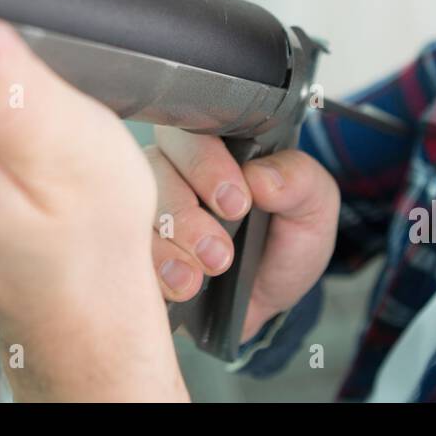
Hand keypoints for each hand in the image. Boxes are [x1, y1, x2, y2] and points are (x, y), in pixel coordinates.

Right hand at [146, 128, 339, 343]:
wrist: (266, 302)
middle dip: (184, 214)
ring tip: (192, 279)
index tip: (236, 203)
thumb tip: (261, 177)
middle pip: (153, 171)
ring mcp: (147, 210)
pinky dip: (149, 273)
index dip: (206, 164)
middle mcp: (171, 169)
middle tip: (218, 253)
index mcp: (215, 145)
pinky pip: (123, 253)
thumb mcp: (312, 208)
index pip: (192, 132)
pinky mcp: (135, 250)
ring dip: (163, 248)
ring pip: (133, 212)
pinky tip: (174, 288)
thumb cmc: (285, 240)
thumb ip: (299, 181)